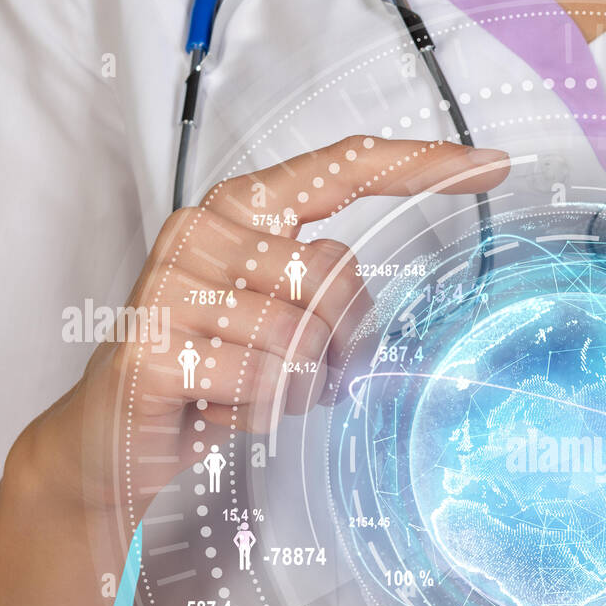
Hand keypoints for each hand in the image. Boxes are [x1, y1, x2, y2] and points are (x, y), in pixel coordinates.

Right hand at [9, 136, 508, 526]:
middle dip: (340, 339)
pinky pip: (257, 380)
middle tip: (307, 373)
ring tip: (254, 392)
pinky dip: (257, 412)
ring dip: (295, 384)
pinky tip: (224, 412)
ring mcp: (173, 285)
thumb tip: (380, 312)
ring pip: (300, 335)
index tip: (490, 165)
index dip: (419, 165)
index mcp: (242, 210)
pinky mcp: (155, 347)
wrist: (114, 440)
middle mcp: (203, 231)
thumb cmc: (213, 375)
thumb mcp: (281, 322)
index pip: (341, 168)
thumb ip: (327, 291)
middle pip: (334, 273)